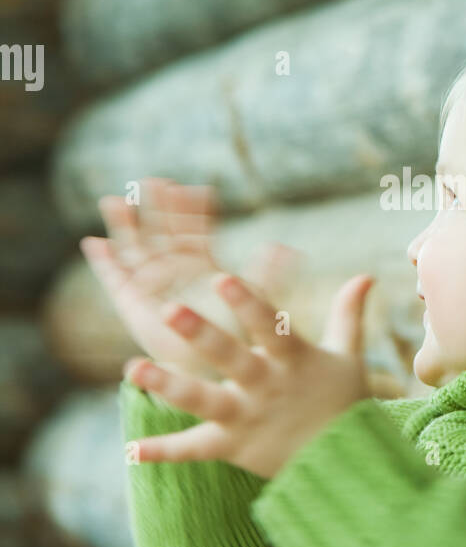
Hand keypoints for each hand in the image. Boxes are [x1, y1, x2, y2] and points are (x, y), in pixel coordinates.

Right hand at [81, 177, 297, 379]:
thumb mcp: (251, 300)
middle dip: (156, 207)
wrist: (205, 364)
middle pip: (161, 230)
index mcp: (199, 261)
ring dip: (124, 226)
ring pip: (135, 248)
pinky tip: (94, 243)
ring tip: (114, 202)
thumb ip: (268, 274)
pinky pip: (115, 278)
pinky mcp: (131, 301)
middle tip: (151, 181)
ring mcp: (150, 281)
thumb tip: (291, 250)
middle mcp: (173, 266)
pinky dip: (104, 262)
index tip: (186, 188)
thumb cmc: (229, 330)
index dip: (189, 210)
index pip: (193, 229)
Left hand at [123, 270, 375, 478]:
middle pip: (230, 357)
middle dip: (200, 333)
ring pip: (203, 401)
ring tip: (133, 369)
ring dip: (167, 386)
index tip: (223, 278)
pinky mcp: (233, 447)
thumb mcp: (348, 356)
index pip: (270, 326)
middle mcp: (265, 387)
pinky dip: (164, 452)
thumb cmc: (344, 403)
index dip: (247, 303)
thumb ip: (348, 314)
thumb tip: (366, 275)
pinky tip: (132, 451)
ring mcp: (246, 418)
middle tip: (169, 309)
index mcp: (292, 361)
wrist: (347, 465)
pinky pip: (195, 449)